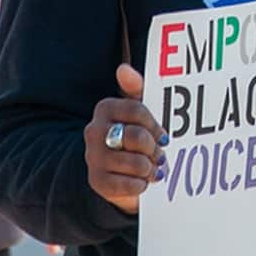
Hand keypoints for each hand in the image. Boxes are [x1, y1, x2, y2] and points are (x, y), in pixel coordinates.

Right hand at [85, 64, 166, 214]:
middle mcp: (94, 130)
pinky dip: (140, 185)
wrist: (116, 174)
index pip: (138, 110)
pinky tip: (140, 182)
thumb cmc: (133, 138)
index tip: (161, 135)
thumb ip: (136, 89)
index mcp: (104, 108)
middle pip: (138, 136)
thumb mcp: (138, 113)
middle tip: (158, 155)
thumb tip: (123, 69)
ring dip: (149, 169)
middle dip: (154, 149)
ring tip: (150, 169)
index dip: (155, 125)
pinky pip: (130, 184)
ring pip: (136, 163)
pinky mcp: (97, 182)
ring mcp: (93, 157)